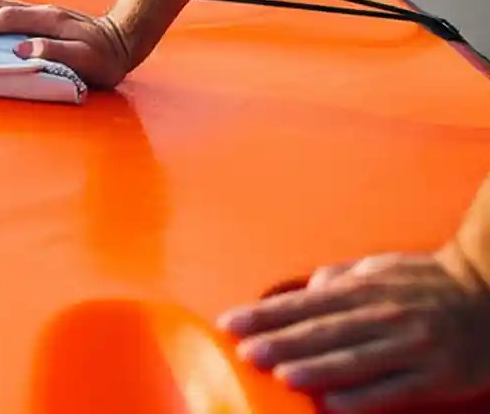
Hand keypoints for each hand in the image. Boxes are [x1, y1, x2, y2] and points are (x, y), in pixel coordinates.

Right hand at [0, 0, 134, 88]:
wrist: (125, 40)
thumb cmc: (107, 58)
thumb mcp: (87, 61)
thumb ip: (56, 53)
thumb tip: (21, 49)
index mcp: (49, 20)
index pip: (5, 19)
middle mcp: (43, 10)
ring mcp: (43, 11)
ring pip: (2, 5)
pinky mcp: (43, 16)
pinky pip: (9, 11)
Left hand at [217, 249, 489, 412]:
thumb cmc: (425, 284)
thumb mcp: (380, 268)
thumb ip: (338, 278)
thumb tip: (303, 289)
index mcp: (367, 288)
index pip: (305, 303)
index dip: (267, 314)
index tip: (231, 323)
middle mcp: (387, 314)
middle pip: (326, 331)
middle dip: (283, 342)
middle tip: (245, 352)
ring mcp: (414, 346)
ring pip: (357, 360)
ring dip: (317, 368)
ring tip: (281, 375)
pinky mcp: (438, 376)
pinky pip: (396, 390)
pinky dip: (364, 397)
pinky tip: (332, 404)